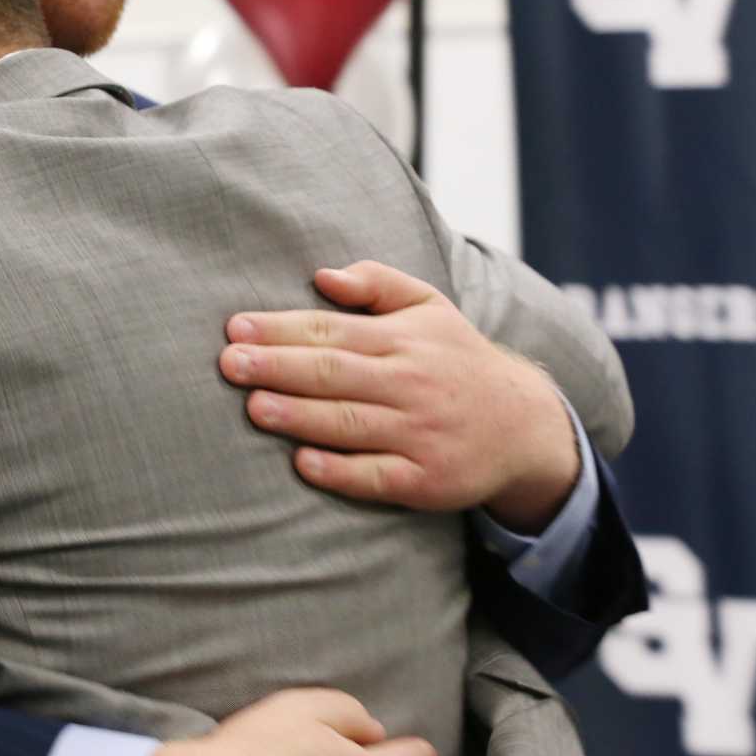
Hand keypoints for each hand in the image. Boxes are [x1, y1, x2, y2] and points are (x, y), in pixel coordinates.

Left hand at [219, 260, 579, 532]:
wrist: (524, 425)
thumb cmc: (454, 360)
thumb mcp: (428, 306)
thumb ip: (377, 283)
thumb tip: (322, 275)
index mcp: (404, 340)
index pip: (332, 331)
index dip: (281, 329)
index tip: (236, 328)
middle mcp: (411, 384)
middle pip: (335, 374)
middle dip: (279, 367)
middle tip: (231, 364)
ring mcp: (420, 434)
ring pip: (351, 423)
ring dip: (300, 416)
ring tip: (254, 407)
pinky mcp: (427, 480)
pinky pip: (377, 476)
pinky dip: (341, 471)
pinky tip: (303, 463)